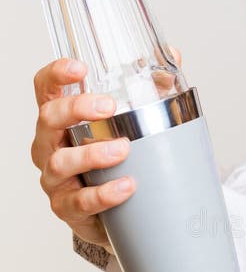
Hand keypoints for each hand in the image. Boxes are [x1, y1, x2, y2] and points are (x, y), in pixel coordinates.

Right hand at [30, 58, 133, 252]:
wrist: (117, 215)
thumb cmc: (117, 162)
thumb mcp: (133, 123)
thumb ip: (151, 88)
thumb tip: (173, 56)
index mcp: (61, 119)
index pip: (45, 88)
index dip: (56, 74)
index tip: (80, 67)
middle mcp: (50, 145)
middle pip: (48, 118)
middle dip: (76, 109)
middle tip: (109, 107)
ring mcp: (55, 178)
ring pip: (60, 162)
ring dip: (92, 153)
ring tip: (123, 149)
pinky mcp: (67, 208)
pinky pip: (80, 201)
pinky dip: (104, 194)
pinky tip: (126, 186)